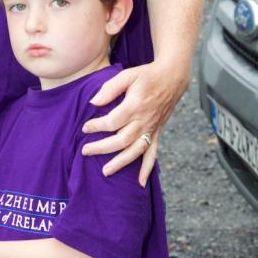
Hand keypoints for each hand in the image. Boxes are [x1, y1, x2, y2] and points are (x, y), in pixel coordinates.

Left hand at [81, 60, 189, 183]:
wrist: (172, 78)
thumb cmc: (146, 75)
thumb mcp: (127, 75)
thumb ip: (109, 89)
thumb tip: (93, 102)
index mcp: (135, 105)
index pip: (112, 122)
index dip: (96, 126)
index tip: (85, 128)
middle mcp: (144, 120)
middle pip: (121, 140)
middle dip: (102, 148)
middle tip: (85, 151)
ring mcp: (152, 128)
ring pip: (135, 151)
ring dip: (120, 163)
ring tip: (105, 172)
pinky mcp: (157, 133)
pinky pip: (153, 153)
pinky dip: (147, 169)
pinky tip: (140, 182)